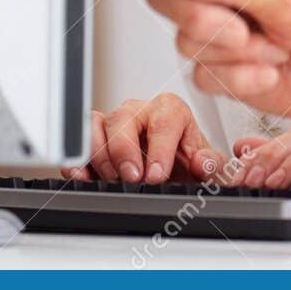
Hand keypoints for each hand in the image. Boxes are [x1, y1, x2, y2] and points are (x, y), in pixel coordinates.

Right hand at [61, 93, 225, 183]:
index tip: (157, 174)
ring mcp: (116, 124)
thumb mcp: (209, 166)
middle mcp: (141, 112)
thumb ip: (211, 164)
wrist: (175, 173)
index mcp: (171, 110)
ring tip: (112, 179)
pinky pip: (80, 140)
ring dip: (101, 155)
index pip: (164, 121)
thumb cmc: (188, 163)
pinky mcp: (97, 139)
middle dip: (125, 150)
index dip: (159, 149)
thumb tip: (203, 162)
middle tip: (132, 178)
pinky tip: (83, 176)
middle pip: (124, 118)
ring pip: (98, 125)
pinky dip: (78, 159)